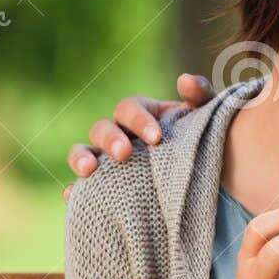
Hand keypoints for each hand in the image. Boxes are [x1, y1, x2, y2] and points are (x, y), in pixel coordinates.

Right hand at [63, 73, 214, 199]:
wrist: (205, 180)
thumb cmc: (200, 142)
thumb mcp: (204, 118)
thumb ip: (200, 96)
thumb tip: (184, 80)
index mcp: (141, 114)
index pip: (129, 107)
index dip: (139, 120)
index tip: (157, 138)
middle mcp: (119, 134)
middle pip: (102, 128)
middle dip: (111, 139)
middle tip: (124, 154)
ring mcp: (106, 161)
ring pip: (83, 151)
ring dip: (80, 157)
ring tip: (88, 170)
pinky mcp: (101, 188)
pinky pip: (80, 189)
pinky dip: (74, 191)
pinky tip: (73, 197)